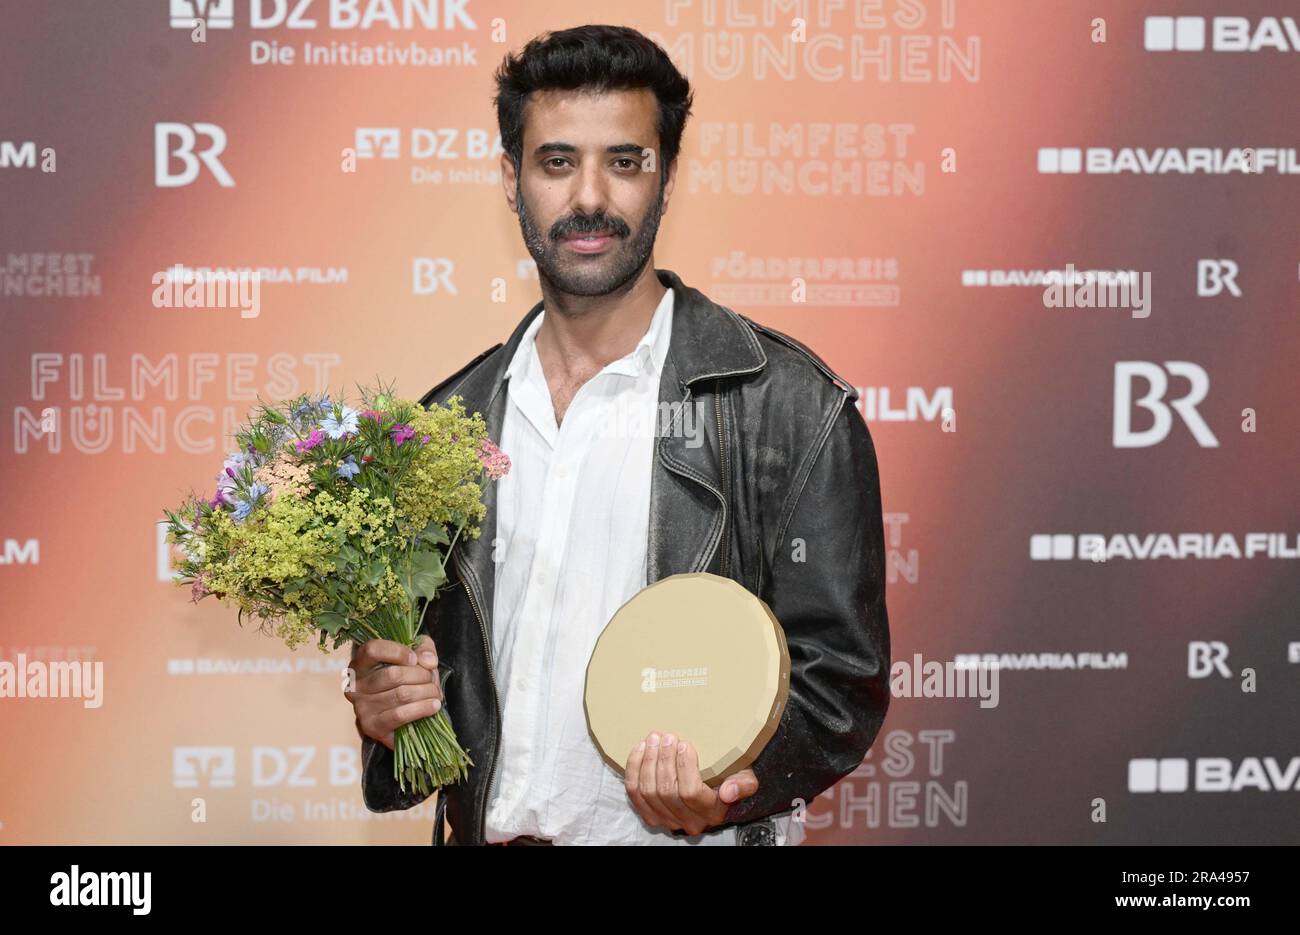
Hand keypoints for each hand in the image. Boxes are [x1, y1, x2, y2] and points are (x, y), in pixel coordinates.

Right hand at [344, 636, 441, 750]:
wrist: (399, 716)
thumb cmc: (405, 679)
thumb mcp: (414, 655)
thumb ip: (423, 649)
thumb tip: (429, 661)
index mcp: (360, 663)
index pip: (373, 650)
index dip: (397, 652)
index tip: (415, 659)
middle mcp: (356, 685)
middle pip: (393, 675)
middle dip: (421, 675)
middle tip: (432, 679)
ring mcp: (361, 707)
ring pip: (401, 694)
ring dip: (426, 692)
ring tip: (436, 692)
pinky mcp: (372, 726)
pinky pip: (400, 715)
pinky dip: (422, 708)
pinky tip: (434, 705)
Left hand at [624, 731, 758, 835]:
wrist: (715, 787)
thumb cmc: (729, 777)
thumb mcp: (745, 777)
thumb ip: (744, 784)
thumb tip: (729, 792)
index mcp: (712, 812)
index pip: (691, 792)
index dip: (684, 767)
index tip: (684, 744)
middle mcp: (690, 821)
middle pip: (667, 792)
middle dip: (663, 760)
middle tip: (665, 737)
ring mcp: (667, 820)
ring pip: (648, 793)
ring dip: (647, 762)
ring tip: (653, 740)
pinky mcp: (651, 815)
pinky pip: (635, 795)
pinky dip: (634, 770)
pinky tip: (640, 751)